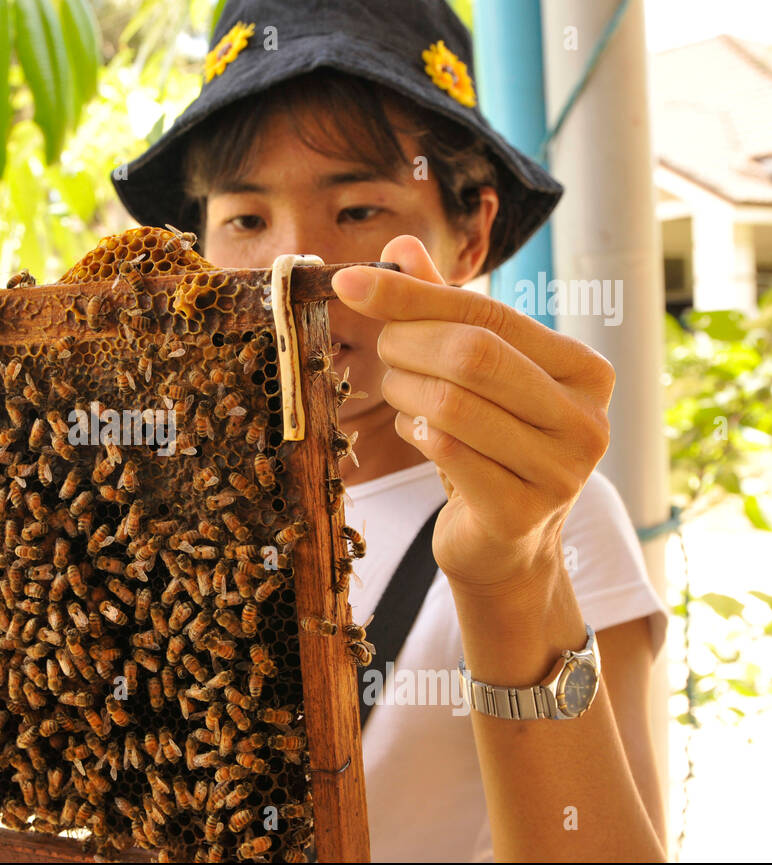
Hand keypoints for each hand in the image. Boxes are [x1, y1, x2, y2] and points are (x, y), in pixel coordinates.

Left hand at [332, 235, 614, 592]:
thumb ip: (445, 311)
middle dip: (407, 344)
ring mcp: (561, 470)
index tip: (351, 280)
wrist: (505, 545)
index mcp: (584, 369)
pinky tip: (414, 431)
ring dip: (403, 391)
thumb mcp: (478, 374)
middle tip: (382, 351)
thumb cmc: (491, 445)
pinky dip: (413, 433)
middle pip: (472, 355)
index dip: (413, 294)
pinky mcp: (520, 512)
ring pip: (450, 404)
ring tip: (399, 393)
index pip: (489, 314)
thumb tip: (399, 246)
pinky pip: (444, 452)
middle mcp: (586, 418)